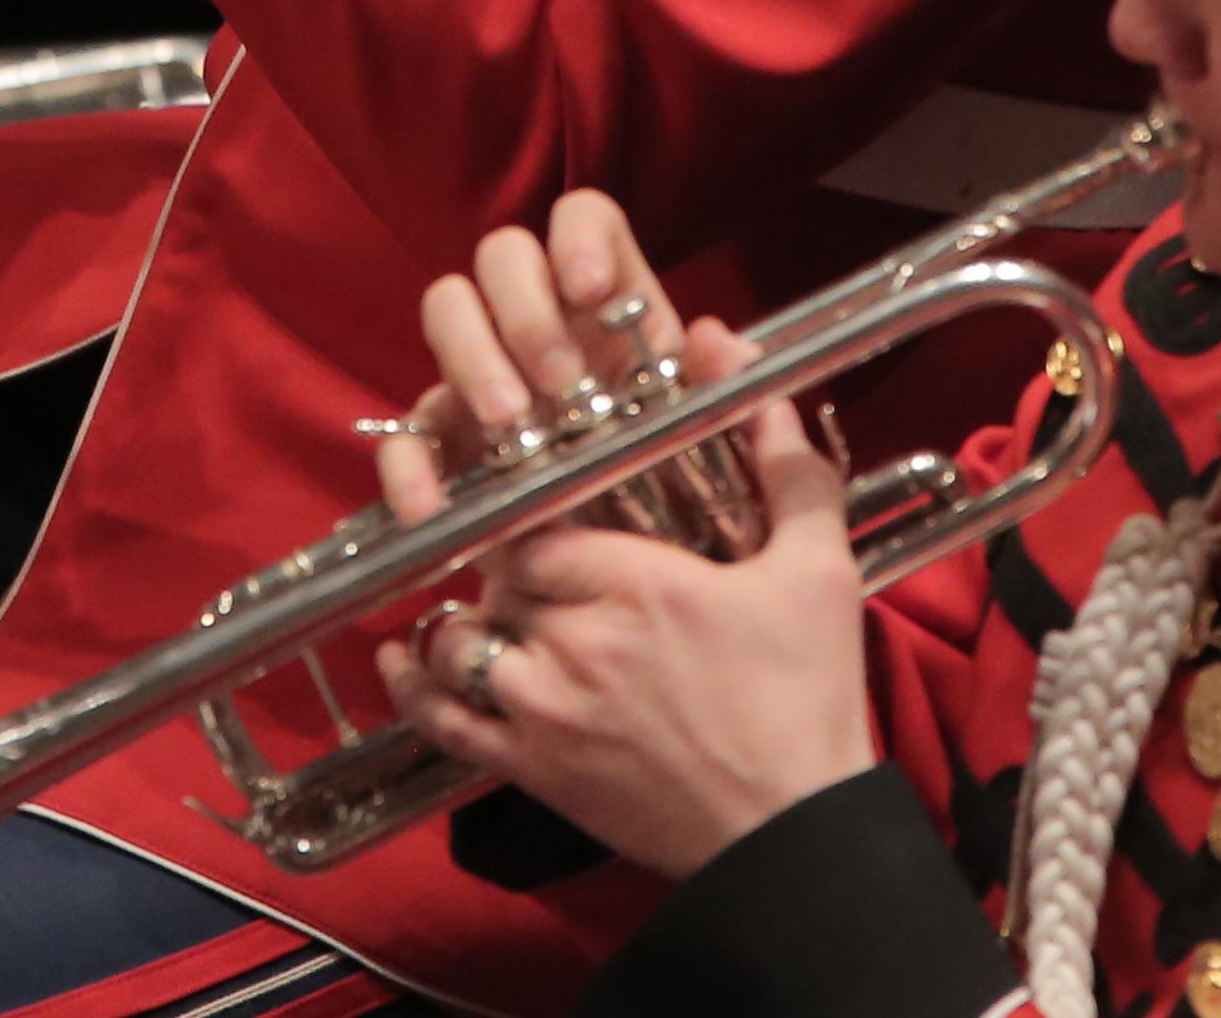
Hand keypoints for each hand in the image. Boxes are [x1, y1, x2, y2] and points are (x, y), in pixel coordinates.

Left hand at [366, 193, 882, 881]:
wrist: (794, 838)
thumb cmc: (808, 703)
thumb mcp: (818, 573)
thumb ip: (789, 472)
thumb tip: (760, 382)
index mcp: (637, 583)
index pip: (539, 522)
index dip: (540, 516)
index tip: (556, 514)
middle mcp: (576, 642)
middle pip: (498, 575)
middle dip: (512, 567)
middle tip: (541, 568)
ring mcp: (545, 711)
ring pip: (461, 640)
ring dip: (470, 621)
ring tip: (492, 612)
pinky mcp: (533, 772)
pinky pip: (444, 721)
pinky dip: (415, 687)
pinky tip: (402, 660)